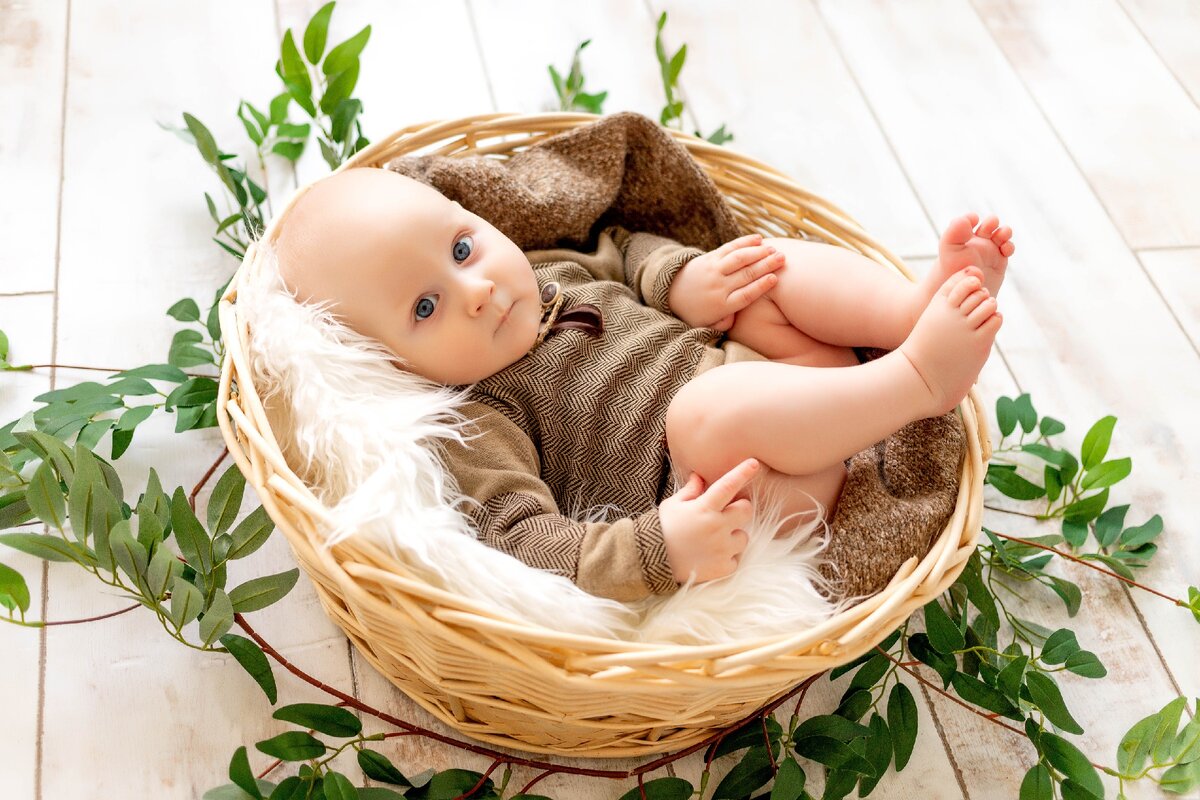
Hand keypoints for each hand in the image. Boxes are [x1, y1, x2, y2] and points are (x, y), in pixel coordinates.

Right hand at [658, 458, 759, 583]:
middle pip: (746, 510)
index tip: (754, 463)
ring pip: (743, 537)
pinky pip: (736, 559)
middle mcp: (717, 526)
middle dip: (739, 509)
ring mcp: (722, 548)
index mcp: (704, 508)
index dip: (742, 472)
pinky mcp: (723, 568)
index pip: (728, 485)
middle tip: (726, 514)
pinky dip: (727, 558)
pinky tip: (712, 556)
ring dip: (733, 536)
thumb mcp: (672, 505)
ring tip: (715, 541)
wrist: (652, 562)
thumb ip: (690, 491)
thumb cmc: (662, 529)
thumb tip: (699, 477)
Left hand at [668, 234, 784, 330]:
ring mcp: (713, 270)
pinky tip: (758, 238)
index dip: (760, 286)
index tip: (775, 279)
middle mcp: (717, 286)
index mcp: (721, 305)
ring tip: (774, 249)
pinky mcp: (709, 257)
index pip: (744, 295)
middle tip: (782, 259)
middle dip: (765, 265)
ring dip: (757, 252)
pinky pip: (728, 247)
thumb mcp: (710, 325)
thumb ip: (726, 323)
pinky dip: (743, 242)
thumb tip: (737, 318)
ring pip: (737, 259)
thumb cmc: (699, 312)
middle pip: (745, 275)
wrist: (673, 294)